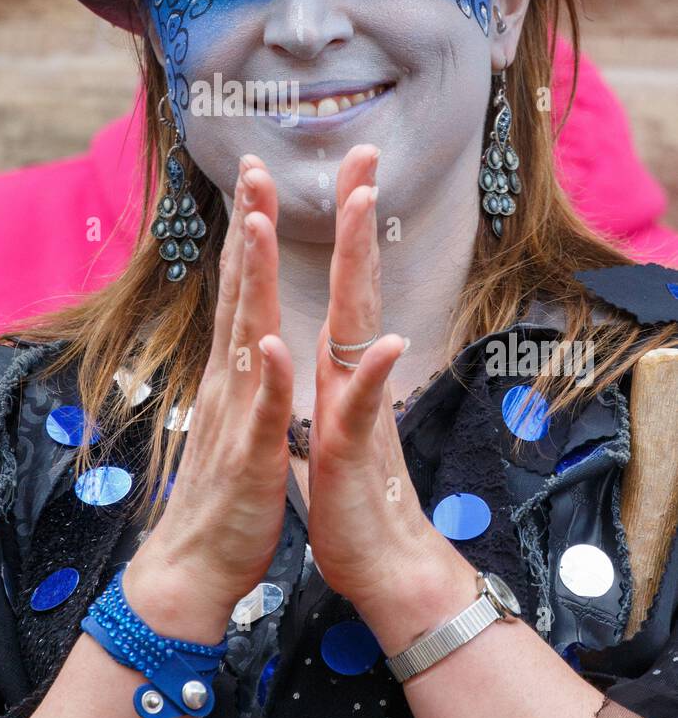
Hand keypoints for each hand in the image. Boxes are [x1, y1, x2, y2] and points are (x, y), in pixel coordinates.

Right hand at [123, 153, 290, 639]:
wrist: (193, 567)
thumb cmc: (223, 495)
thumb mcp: (238, 421)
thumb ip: (242, 376)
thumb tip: (248, 337)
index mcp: (234, 373)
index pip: (244, 290)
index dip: (251, 234)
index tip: (258, 180)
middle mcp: (228, 381)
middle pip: (240, 293)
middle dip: (248, 228)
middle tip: (254, 168)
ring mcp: (236, 415)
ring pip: (247, 336)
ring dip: (252, 280)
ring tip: (257, 225)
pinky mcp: (250, 457)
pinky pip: (262, 412)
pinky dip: (268, 376)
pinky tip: (273, 342)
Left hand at [303, 144, 447, 616]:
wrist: (381, 565)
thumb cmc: (349, 494)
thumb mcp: (331, 423)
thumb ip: (336, 377)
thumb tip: (337, 342)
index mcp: (337, 367)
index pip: (339, 284)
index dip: (336, 229)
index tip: (341, 172)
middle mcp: (351, 375)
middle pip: (356, 283)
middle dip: (355, 217)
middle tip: (364, 152)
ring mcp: (358, 405)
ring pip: (359, 324)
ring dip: (360, 265)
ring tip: (361, 206)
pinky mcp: (355, 448)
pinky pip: (365, 406)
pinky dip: (373, 374)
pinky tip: (385, 342)